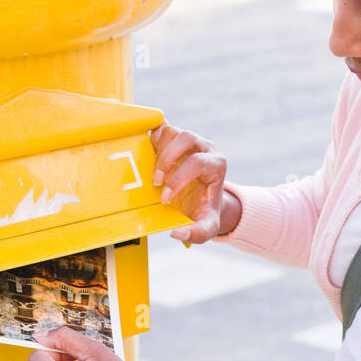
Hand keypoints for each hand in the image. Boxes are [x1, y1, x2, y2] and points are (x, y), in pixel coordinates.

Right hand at [150, 120, 228, 243]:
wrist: (203, 199)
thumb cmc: (204, 211)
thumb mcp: (207, 226)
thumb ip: (197, 233)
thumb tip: (176, 233)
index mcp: (216, 165)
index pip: (198, 163)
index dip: (179, 178)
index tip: (165, 198)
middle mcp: (204, 148)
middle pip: (187, 138)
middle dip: (167, 160)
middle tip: (155, 182)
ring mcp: (189, 140)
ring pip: (173, 131)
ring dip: (158, 148)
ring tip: (149, 167)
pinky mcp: (174, 137)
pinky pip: (162, 127)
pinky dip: (151, 134)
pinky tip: (144, 150)